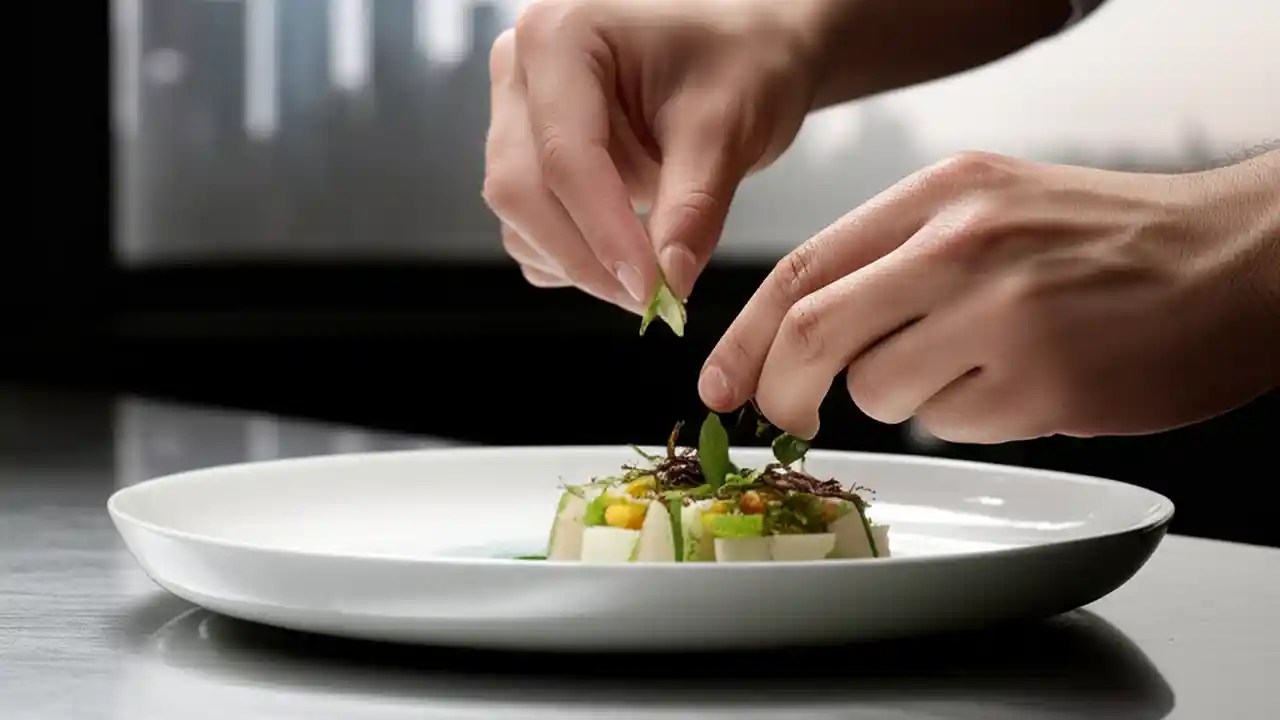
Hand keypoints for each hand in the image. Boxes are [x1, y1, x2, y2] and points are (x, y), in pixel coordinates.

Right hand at [482, 0, 821, 309]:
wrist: (748, 38)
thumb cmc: (742, 51)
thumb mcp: (730, 124)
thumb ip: (694, 206)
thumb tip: (669, 281)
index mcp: (562, 36)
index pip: (565, 157)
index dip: (605, 235)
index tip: (650, 290)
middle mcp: (521, 67)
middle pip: (522, 189)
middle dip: (586, 257)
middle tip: (652, 299)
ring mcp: (517, 108)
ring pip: (520, 213)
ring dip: (579, 259)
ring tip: (653, 266)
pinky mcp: (528, 147)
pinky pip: (530, 220)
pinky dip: (574, 251)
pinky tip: (630, 249)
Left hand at [699, 150, 1279, 442]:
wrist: (1237, 258)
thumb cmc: (1107, 237)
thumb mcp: (990, 205)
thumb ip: (895, 259)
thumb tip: (802, 335)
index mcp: (942, 194)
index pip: (802, 270)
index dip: (745, 336)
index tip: (721, 381)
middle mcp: (962, 247)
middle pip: (814, 336)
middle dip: (782, 392)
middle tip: (786, 417)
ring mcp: (1003, 317)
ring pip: (883, 393)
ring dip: (908, 396)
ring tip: (981, 362)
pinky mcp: (1043, 386)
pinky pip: (954, 425)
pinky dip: (971, 415)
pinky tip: (1028, 380)